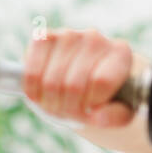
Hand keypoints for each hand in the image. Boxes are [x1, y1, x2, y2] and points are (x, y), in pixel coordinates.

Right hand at [21, 27, 136, 127]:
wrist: (85, 81)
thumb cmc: (105, 98)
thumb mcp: (120, 112)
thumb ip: (116, 116)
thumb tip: (98, 117)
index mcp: (120, 53)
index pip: (101, 82)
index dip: (91, 105)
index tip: (91, 112)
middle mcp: (95, 39)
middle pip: (73, 85)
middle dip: (69, 109)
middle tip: (71, 114)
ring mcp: (68, 35)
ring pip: (51, 82)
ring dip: (51, 104)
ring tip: (58, 106)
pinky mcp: (43, 38)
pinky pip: (31, 73)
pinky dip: (33, 92)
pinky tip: (42, 96)